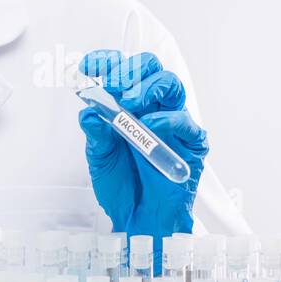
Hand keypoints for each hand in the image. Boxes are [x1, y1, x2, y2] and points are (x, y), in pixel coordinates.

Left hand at [77, 50, 207, 265]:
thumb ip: (96, 133)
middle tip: (115, 86)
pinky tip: (150, 125)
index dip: (107, 62)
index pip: (123, 70)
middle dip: (131, 70)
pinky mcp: (191, 143)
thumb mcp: (99, 158)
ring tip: (130, 104)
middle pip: (151, 68)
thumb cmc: (122, 186)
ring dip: (149, 87)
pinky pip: (185, 122)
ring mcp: (173, 123)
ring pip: (171, 84)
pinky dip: (167, 119)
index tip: (90, 66)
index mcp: (128, 105)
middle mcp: (153, 107)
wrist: (139, 219)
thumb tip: (89, 109)